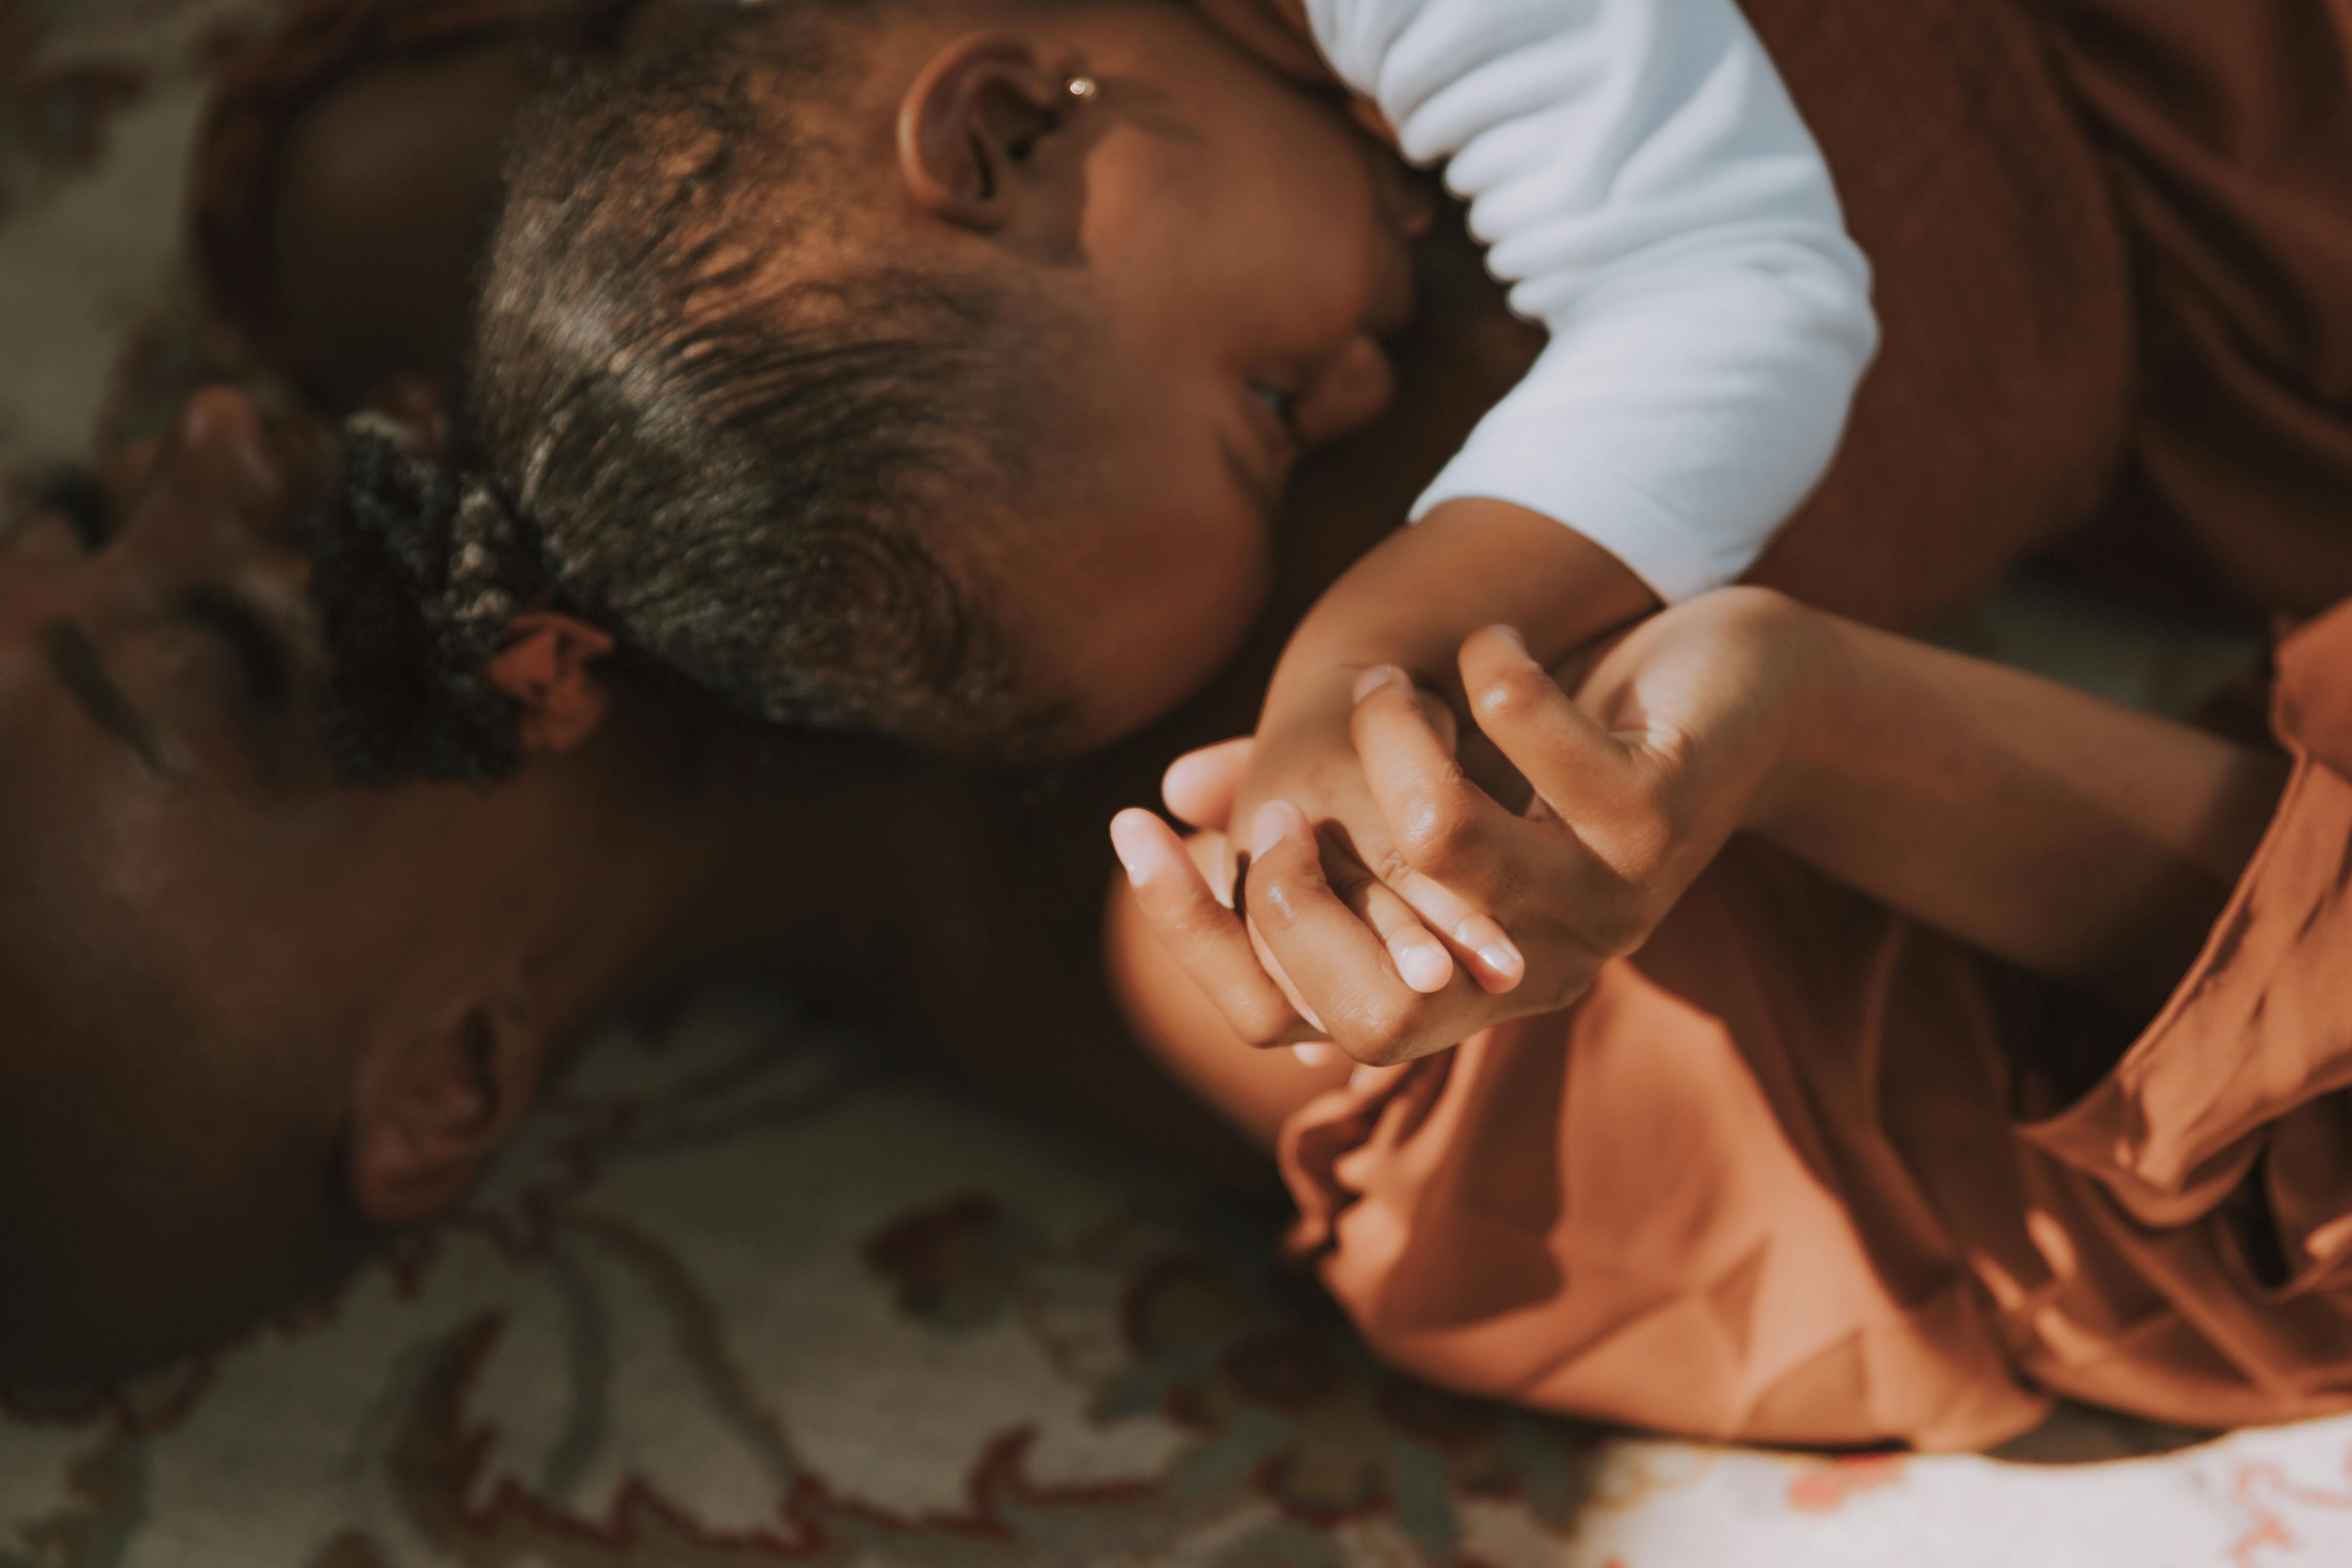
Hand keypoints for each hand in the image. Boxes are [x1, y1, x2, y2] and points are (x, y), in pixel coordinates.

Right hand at [1112, 589, 1823, 1064]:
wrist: (1753, 698)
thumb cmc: (1574, 741)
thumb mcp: (1425, 777)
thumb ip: (1312, 794)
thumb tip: (1174, 802)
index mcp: (1456, 979)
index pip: (1292, 1023)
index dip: (1200, 937)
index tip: (1134, 831)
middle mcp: (1527, 976)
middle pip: (1363, 1002)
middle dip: (1288, 866)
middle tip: (1289, 766)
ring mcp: (1603, 910)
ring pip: (1439, 843)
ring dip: (1390, 738)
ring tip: (1389, 680)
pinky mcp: (1660, 825)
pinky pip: (1538, 751)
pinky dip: (1492, 678)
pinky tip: (1491, 646)